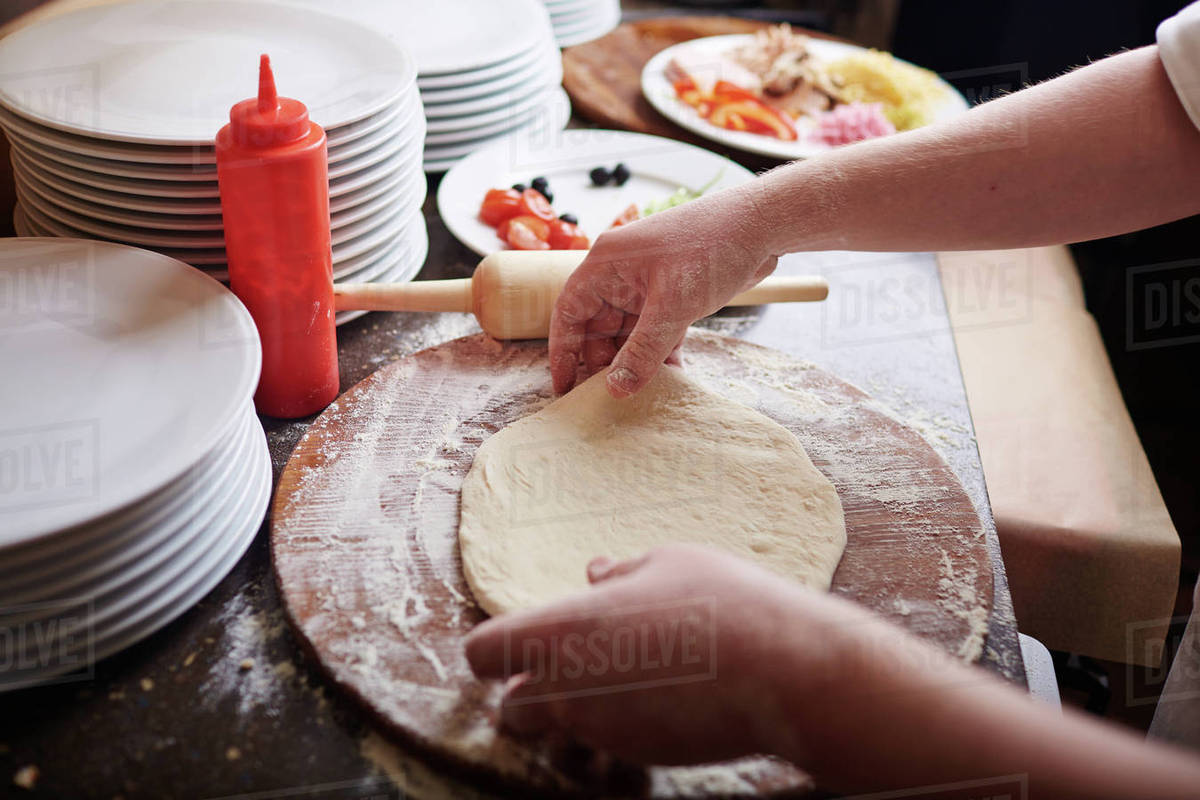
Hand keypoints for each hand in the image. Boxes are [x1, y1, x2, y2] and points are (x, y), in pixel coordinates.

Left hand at [464, 544, 859, 765]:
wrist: (783, 671)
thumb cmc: (721, 602)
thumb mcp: (666, 563)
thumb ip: (619, 573)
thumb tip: (594, 575)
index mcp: (558, 631)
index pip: (482, 655)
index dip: (495, 649)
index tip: (520, 641)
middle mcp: (566, 689)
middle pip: (509, 712)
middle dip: (526, 695)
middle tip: (569, 666)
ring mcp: (602, 730)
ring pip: (557, 736)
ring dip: (569, 717)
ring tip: (616, 684)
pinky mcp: (639, 755)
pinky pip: (606, 747)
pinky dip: (617, 728)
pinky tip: (658, 699)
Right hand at [548, 185, 777, 396]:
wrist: (762, 223)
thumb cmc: (712, 246)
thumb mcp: (673, 305)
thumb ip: (643, 350)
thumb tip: (616, 389)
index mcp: (606, 264)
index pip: (570, 312)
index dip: (564, 350)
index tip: (564, 386)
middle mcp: (622, 274)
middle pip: (598, 327)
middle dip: (603, 362)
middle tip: (608, 398)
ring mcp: (648, 285)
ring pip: (629, 333)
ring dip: (634, 361)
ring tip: (639, 395)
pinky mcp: (675, 295)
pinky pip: (657, 331)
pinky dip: (661, 353)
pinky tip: (670, 378)